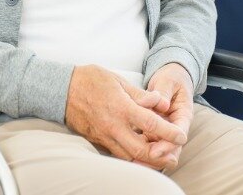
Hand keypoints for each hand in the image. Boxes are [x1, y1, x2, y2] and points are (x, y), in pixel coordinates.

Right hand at [65, 64, 187, 169]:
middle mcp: (113, 126)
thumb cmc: (90, 80)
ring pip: (129, 157)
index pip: (151, 125)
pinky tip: (142, 156)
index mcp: (121, 108)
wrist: (61, 89)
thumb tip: (161, 103)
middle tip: (175, 157)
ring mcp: (104, 136)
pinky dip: (132, 158)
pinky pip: (118, 154)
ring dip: (147, 161)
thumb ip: (141, 94)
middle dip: (161, 157)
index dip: (169, 133)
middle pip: (141, 150)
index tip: (181, 136)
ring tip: (162, 160)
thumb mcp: (118, 80)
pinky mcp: (97, 141)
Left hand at [142, 63, 194, 169]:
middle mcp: (176, 126)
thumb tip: (159, 102)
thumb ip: (163, 92)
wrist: (172, 79)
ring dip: (148, 158)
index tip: (155, 151)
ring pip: (160, 150)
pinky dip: (141, 150)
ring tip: (132, 164)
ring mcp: (166, 131)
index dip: (167, 144)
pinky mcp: (155, 132)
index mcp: (183, 114)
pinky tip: (128, 154)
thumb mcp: (168, 81)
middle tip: (141, 163)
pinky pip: (149, 144)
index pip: (178, 134)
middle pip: (170, 149)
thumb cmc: (171, 78)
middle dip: (157, 158)